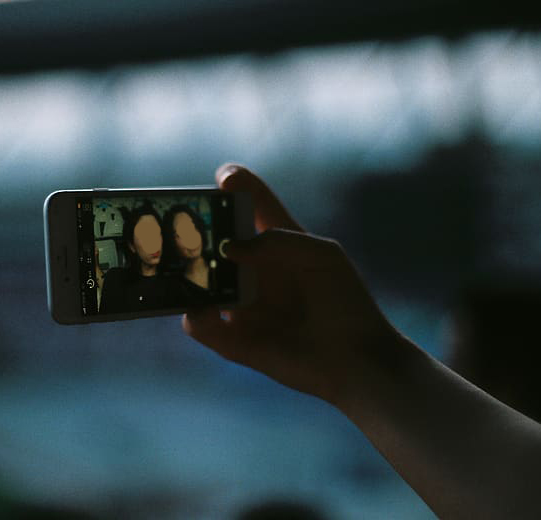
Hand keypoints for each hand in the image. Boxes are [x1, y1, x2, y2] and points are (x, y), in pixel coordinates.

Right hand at [184, 163, 400, 406]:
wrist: (357, 361)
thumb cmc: (345, 302)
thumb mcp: (321, 255)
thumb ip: (278, 240)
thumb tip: (230, 248)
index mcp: (276, 240)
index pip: (251, 201)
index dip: (235, 182)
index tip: (225, 180)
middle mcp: (251, 268)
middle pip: (212, 237)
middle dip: (194, 226)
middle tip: (183, 222)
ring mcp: (239, 303)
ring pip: (197, 279)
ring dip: (186, 270)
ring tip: (184, 262)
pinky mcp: (233, 339)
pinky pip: (199, 323)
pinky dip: (196, 315)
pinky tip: (205, 308)